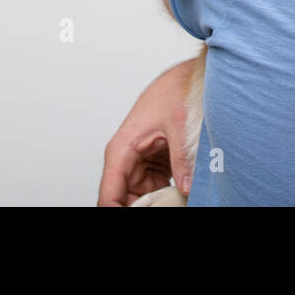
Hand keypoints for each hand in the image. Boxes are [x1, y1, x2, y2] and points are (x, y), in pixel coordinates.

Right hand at [98, 59, 196, 205]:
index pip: (109, 195)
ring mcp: (138, 163)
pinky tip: (179, 197)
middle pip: (124, 200)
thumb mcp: (180, 124)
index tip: (138, 216)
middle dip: (143, 209)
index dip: (117, 213)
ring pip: (140, 198)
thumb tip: (185, 188)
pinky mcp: (152, 164)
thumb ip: (182, 158)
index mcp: (121, 149)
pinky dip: (165, 196)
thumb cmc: (173, 92)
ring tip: (175, 202)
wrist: (185, 77)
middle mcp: (125, 158)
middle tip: (167, 207)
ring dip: (155, 203)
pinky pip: (153, 189)